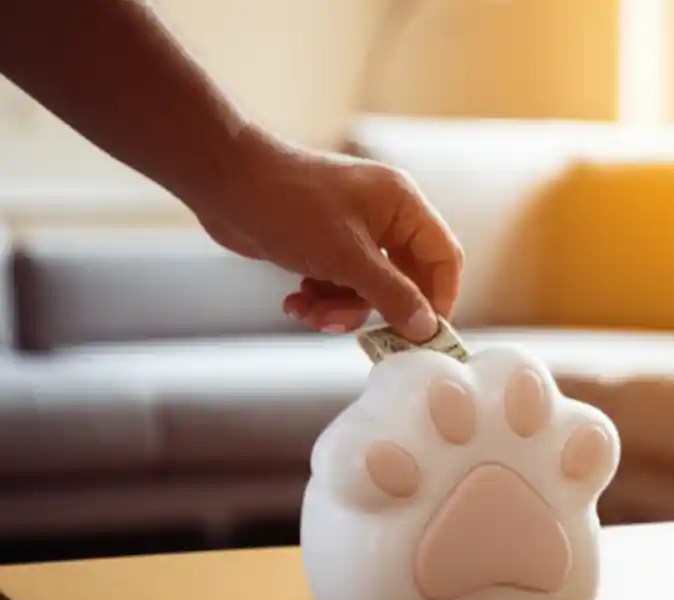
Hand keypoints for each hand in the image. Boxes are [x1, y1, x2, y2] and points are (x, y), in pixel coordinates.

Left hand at [195, 133, 462, 340]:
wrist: (222, 183)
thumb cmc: (290, 207)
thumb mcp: (346, 258)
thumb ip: (392, 295)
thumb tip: (426, 329)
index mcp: (403, 205)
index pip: (443, 258)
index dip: (438, 298)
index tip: (422, 334)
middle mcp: (384, 216)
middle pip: (404, 279)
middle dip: (372, 308)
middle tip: (349, 327)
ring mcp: (353, 230)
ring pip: (367, 288)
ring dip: (339, 308)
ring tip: (309, 311)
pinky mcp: (324, 244)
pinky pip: (339, 283)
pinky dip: (320, 298)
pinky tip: (294, 302)